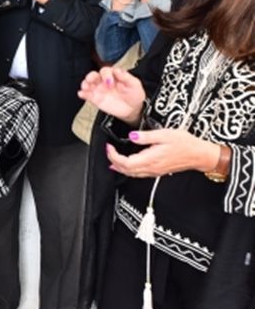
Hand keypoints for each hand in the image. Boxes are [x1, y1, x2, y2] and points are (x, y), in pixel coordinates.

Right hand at [77, 66, 144, 124]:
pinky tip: (82, 94)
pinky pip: (87, 95)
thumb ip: (126, 77)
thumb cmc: (134, 94)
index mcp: (113, 75)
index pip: (106, 71)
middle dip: (91, 76)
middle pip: (93, 75)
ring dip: (85, 84)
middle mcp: (103, 81)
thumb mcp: (134, 84)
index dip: (106, 75)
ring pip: (88, 84)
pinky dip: (82, 94)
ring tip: (85, 87)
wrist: (133, 109)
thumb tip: (118, 70)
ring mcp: (99, 89)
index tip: (110, 82)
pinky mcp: (95, 99)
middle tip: (91, 80)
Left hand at [105, 130, 221, 177]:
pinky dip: (129, 170)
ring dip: (120, 167)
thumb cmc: (186, 144)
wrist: (199, 154)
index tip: (109, 147)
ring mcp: (155, 171)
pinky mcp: (158, 171)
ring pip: (132, 174)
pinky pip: (139, 174)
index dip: (114, 156)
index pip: (126, 162)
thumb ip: (146, 136)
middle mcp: (152, 168)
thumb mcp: (165, 134)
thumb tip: (132, 136)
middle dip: (114, 161)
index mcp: (151, 159)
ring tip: (112, 158)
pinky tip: (126, 165)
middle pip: (126, 170)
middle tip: (109, 151)